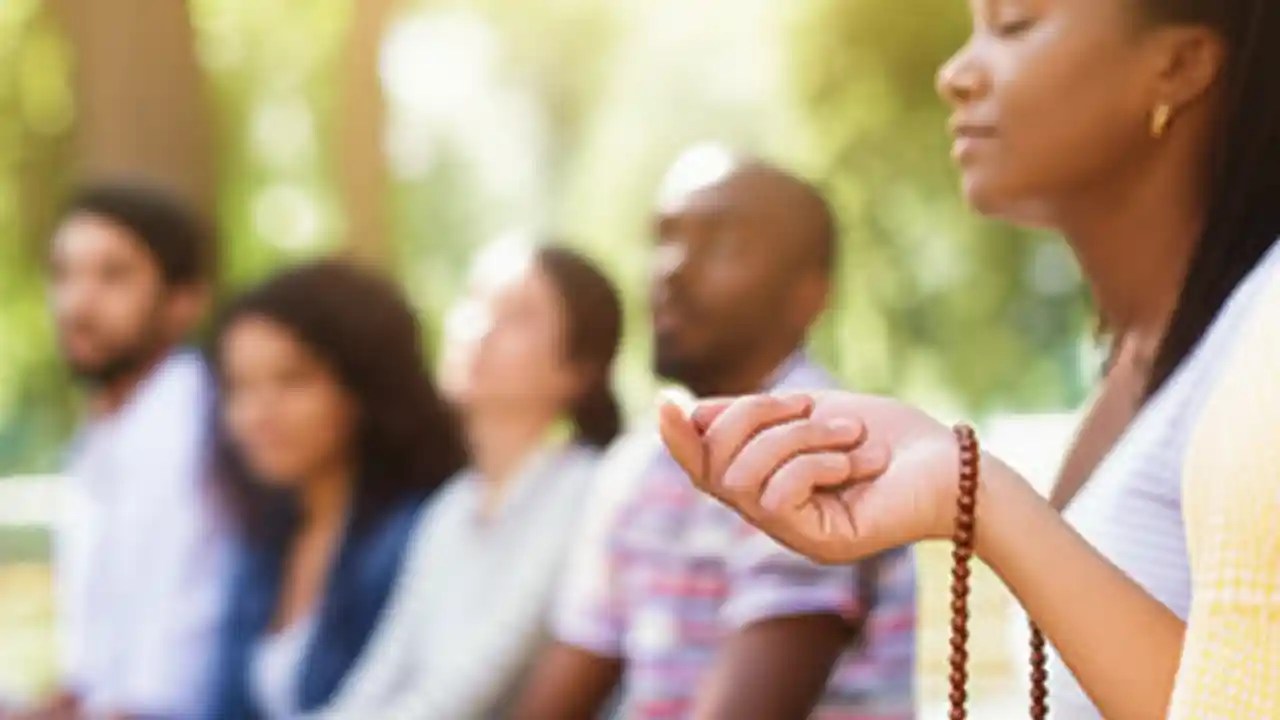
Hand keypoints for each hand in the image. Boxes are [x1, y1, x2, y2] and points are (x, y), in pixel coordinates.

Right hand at [659, 391, 961, 563]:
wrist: (953, 464)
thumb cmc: (888, 435)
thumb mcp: (810, 411)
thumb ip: (754, 416)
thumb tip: (690, 412)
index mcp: (766, 482)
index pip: (704, 466)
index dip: (680, 438)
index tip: (666, 402)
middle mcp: (773, 515)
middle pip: (716, 465)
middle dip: (755, 418)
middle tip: (809, 404)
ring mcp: (796, 535)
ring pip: (745, 478)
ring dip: (797, 438)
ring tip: (849, 433)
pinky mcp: (821, 545)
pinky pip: (779, 495)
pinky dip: (816, 462)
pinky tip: (858, 461)